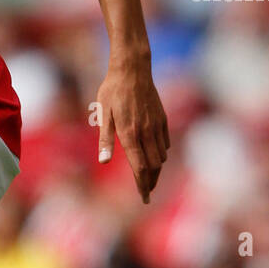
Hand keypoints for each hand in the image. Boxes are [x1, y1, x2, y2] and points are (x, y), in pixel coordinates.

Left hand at [96, 62, 168, 203]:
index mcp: (129, 134)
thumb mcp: (103, 114)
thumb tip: (103, 161)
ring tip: (149, 179)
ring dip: (156, 170)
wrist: (133, 69)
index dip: (142, 185)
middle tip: (146, 194)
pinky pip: (165, 143)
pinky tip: (155, 156)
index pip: (139, 167)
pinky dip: (161, 154)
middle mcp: (146, 132)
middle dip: (150, 182)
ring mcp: (157, 125)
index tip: (143, 198)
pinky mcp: (163, 118)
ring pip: (161, 156)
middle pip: (153, 166)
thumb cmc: (112, 91)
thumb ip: (105, 139)